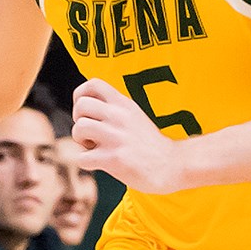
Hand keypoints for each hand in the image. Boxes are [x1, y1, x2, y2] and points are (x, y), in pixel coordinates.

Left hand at [67, 78, 185, 193]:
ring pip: (79, 128)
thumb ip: (114, 109)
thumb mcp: (135, 116)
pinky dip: (86, 162)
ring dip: (80, 140)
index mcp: (124, 104)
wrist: (172, 165)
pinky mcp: (114, 159)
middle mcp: (120, 117)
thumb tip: (83, 110)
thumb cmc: (149, 144)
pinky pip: (82, 158)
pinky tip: (99, 163)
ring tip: (93, 147)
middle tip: (90, 132)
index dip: (80, 95)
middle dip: (78, 120)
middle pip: (81, 105)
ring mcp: (116, 138)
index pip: (94, 83)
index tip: (86, 112)